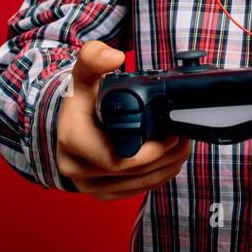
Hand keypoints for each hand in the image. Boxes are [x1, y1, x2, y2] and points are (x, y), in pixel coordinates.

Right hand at [57, 41, 193, 200]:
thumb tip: (114, 57)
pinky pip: (138, 190)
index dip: (151, 151)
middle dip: (167, 156)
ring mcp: (90, 186)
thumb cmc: (81, 101)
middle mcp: (77, 170)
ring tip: (182, 146)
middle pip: (135, 173)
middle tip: (184, 136)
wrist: (67, 126)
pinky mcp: (103, 194)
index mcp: (72, 142)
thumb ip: (94, 58)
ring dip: (168, 167)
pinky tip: (169, 159)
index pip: (119, 159)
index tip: (171, 134)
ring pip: (140, 184)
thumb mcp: (82, 75)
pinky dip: (159, 176)